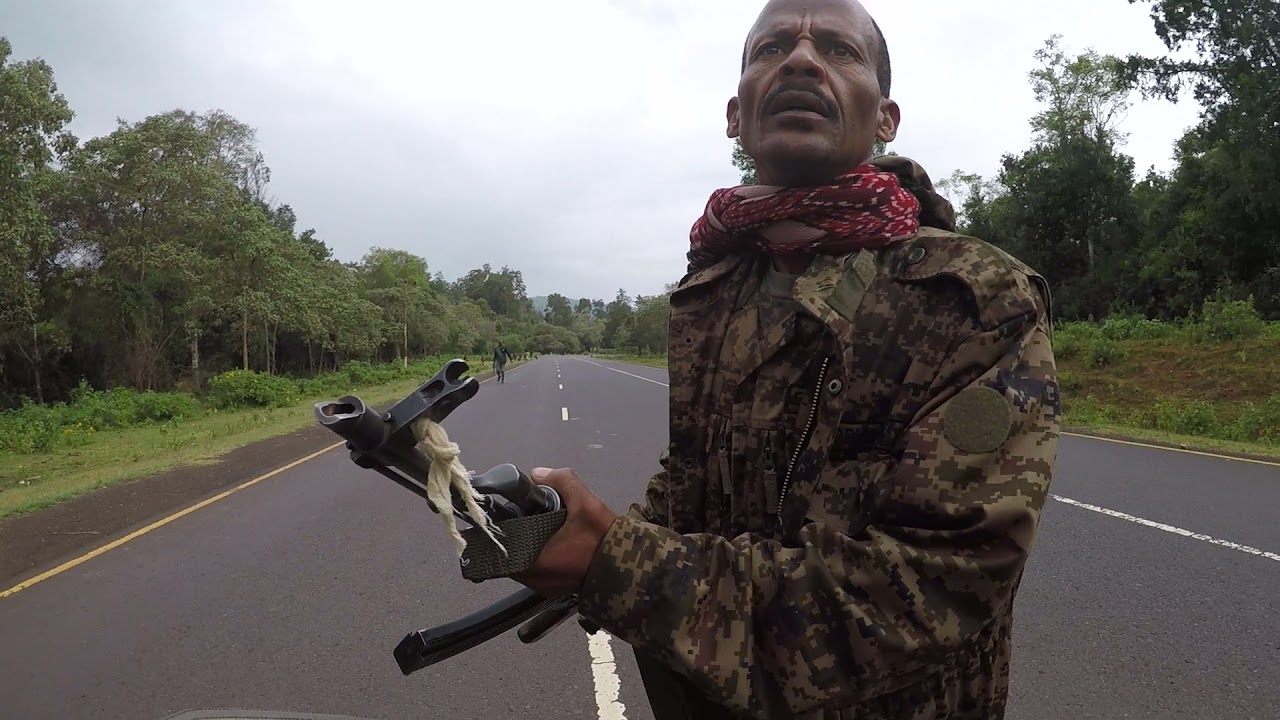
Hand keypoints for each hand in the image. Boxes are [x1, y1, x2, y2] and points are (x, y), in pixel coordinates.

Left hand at [511, 467, 617, 597]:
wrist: (632, 569)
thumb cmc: (603, 539)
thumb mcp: (586, 503)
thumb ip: (562, 481)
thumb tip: (537, 474)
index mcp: (534, 563)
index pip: (500, 550)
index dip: (501, 531)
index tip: (505, 516)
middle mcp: (535, 581)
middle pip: (511, 557)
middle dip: (516, 537)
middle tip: (523, 518)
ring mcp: (546, 588)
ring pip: (525, 566)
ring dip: (527, 549)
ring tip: (536, 529)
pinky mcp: (558, 591)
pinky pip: (539, 573)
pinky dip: (540, 559)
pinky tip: (551, 544)